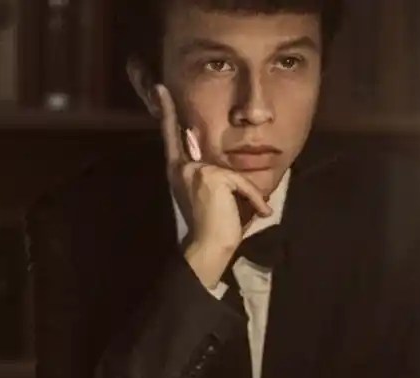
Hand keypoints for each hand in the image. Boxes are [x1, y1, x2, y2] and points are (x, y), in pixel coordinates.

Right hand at [156, 85, 271, 288]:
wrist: (209, 247)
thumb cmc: (213, 227)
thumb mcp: (209, 194)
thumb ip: (211, 174)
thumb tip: (223, 165)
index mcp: (178, 171)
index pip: (171, 136)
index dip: (167, 112)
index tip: (161, 88)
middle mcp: (182, 167)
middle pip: (216, 160)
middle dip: (223, 171)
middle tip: (216, 150)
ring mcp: (196, 170)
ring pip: (233, 174)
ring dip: (247, 195)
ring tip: (252, 213)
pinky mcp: (212, 177)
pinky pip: (243, 182)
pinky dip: (255, 199)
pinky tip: (259, 213)